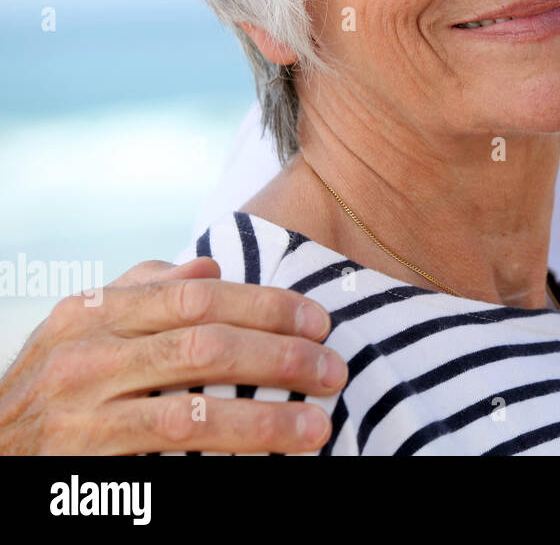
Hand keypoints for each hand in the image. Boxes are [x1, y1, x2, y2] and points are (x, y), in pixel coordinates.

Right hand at [0, 257, 345, 453]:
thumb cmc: (53, 382)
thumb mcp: (84, 326)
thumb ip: (145, 291)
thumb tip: (211, 266)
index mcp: (94, 310)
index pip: (197, 296)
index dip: (266, 306)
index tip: (318, 321)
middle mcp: (84, 356)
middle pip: (204, 346)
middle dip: (279, 357)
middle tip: (332, 370)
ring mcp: (79, 415)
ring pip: (191, 412)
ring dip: (265, 420)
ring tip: (318, 425)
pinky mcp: (83, 466)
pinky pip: (166, 459)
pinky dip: (224, 456)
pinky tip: (267, 459)